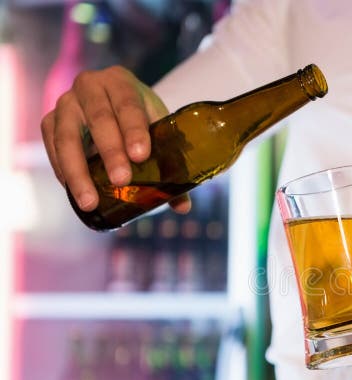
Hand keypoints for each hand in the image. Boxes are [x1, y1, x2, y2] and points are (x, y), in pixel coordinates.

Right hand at [40, 66, 190, 213]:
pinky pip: (52, 146)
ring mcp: (66, 102)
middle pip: (99, 119)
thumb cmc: (140, 120)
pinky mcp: (50, 120)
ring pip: (68, 136)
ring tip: (90, 201)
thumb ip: (171, 164)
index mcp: (121, 82)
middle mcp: (90, 85)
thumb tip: (183, 207)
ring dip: (78, 171)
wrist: (115, 107)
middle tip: (121, 181)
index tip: (141, 156)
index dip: (134, 130)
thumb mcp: (158, 131)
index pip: (128, 104)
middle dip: (110, 152)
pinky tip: (74, 191)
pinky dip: (63, 170)